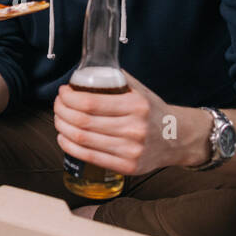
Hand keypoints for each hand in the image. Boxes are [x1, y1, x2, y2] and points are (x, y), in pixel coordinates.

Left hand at [53, 72, 178, 175]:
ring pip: (82, 139)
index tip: (63, 92)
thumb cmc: (153, 112)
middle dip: (61, 111)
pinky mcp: (127, 167)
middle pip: (82, 121)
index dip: (69, 98)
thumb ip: (117, 79)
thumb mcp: (141, 91)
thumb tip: (88, 69)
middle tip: (58, 104)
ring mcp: (131, 150)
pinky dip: (70, 146)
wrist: (178, 139)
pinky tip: (64, 137)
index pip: (90, 102)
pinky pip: (89, 157)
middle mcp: (134, 129)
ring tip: (59, 119)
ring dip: (62, 127)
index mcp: (136, 106)